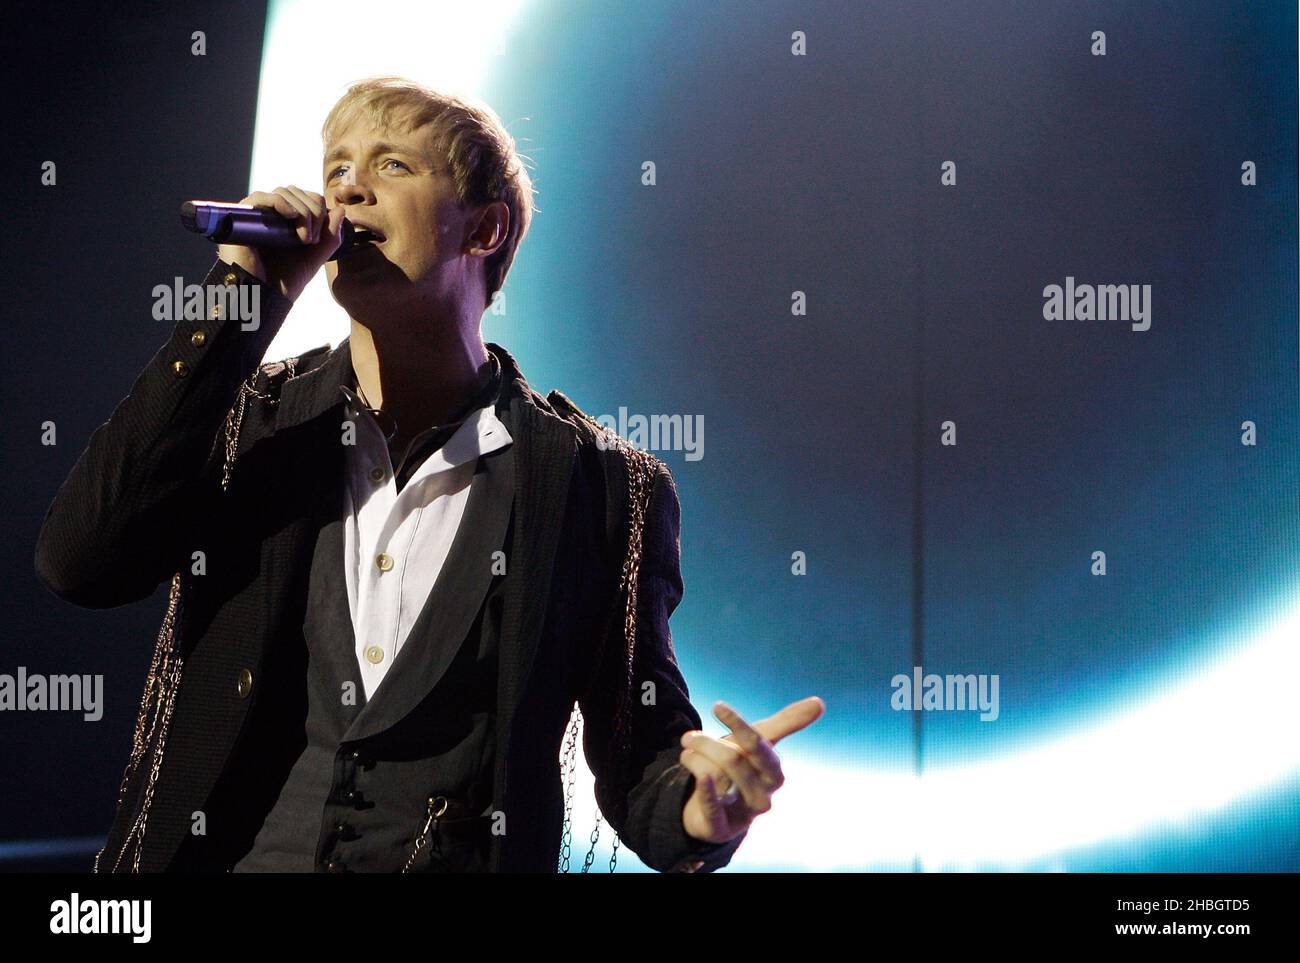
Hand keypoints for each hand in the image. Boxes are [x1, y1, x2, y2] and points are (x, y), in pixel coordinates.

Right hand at [217, 186, 346, 302]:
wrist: (262, 298)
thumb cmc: (284, 283)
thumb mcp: (314, 258)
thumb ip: (329, 238)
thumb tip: (340, 210)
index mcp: (286, 222)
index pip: (307, 198)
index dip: (319, 211)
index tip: (317, 239)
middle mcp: (270, 215)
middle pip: (297, 192)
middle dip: (313, 212)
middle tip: (311, 240)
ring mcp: (256, 215)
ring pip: (283, 192)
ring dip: (302, 211)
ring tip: (303, 239)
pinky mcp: (241, 218)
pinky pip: (261, 196)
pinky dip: (281, 202)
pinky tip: (292, 216)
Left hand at [678, 695, 824, 844]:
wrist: (717, 812)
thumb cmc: (742, 770)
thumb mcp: (761, 745)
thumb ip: (787, 723)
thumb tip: (820, 702)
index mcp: (774, 774)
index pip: (758, 745)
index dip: (738, 724)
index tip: (717, 706)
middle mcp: (763, 796)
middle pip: (734, 759)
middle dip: (708, 743)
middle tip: (688, 737)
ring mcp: (742, 815)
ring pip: (717, 776)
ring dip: (695, 758)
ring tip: (686, 752)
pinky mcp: (720, 828)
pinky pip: (713, 807)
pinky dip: (706, 790)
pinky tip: (700, 777)